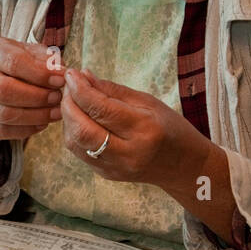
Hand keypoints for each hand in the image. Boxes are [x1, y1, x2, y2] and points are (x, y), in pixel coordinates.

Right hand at [0, 39, 64, 160]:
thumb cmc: (18, 63)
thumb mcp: (31, 52)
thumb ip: (46, 60)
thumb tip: (61, 73)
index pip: (13, 62)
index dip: (40, 73)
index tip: (61, 80)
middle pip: (4, 90)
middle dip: (36, 97)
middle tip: (57, 98)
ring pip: (3, 114)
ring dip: (34, 116)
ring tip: (55, 112)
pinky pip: (1, 131)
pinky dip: (26, 130)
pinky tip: (42, 123)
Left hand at [60, 67, 199, 185]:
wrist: (183, 166)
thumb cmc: (169, 127)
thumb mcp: (148, 102)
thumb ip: (113, 90)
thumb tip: (83, 76)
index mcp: (143, 128)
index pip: (101, 108)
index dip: (80, 90)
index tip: (71, 74)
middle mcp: (128, 152)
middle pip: (83, 130)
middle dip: (68, 105)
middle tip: (68, 88)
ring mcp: (115, 167)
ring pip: (76, 143)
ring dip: (67, 119)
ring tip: (72, 102)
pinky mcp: (106, 174)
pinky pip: (79, 152)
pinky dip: (73, 133)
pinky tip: (78, 120)